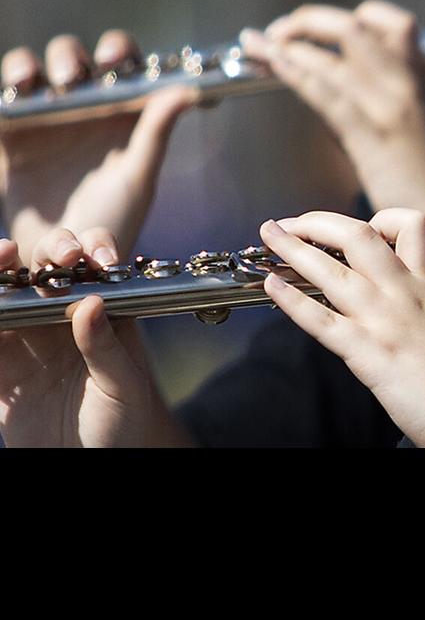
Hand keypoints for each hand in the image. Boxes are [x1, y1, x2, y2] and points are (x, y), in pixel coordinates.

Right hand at [0, 231, 188, 446]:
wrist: (92, 464)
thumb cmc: (123, 425)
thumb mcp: (122, 387)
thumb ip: (106, 348)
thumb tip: (90, 303)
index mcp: (102, 314)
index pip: (96, 266)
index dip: (91, 249)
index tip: (90, 257)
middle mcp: (63, 318)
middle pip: (48, 267)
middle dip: (50, 250)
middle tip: (50, 256)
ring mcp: (27, 338)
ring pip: (8, 291)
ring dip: (0, 269)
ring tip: (2, 254)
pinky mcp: (0, 366)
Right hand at [1, 31, 196, 261]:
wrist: (68, 262)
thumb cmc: (114, 218)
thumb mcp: (138, 175)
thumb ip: (156, 131)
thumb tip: (187, 91)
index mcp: (119, 108)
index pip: (119, 61)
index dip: (116, 49)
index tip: (112, 58)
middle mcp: (82, 106)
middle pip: (70, 58)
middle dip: (67, 57)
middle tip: (68, 78)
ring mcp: (44, 118)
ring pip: (28, 73)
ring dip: (23, 67)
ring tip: (25, 85)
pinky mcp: (10, 136)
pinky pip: (1, 105)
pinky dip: (0, 97)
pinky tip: (6, 101)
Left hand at [239, 1, 424, 224]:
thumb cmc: (421, 168)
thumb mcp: (405, 116)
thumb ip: (369, 90)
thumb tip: (318, 72)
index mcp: (418, 75)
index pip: (394, 21)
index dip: (353, 15)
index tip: (319, 26)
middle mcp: (404, 82)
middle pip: (351, 27)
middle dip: (305, 21)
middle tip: (277, 32)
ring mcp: (388, 106)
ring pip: (330, 58)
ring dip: (285, 45)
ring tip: (257, 44)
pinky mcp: (369, 134)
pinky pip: (324, 94)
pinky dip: (293, 73)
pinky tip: (273, 66)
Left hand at [257, 209, 424, 446]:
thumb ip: (419, 307)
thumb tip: (393, 304)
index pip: (411, 226)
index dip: (381, 218)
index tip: (357, 229)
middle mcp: (406, 296)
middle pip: (358, 235)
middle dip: (317, 222)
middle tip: (291, 224)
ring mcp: (386, 322)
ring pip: (332, 270)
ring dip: (293, 248)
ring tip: (270, 236)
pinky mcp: (370, 354)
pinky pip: (322, 319)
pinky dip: (291, 300)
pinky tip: (272, 287)